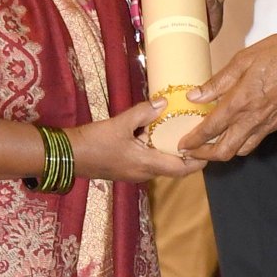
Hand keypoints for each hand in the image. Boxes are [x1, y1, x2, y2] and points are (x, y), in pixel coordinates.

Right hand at [68, 101, 203, 181]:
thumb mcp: (120, 123)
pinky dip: (157, 150)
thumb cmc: (94, 142)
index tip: (208, 148)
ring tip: (181, 132)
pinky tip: (156, 133)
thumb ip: (143, 112)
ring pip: (161, 164)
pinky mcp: (126, 169)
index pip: (181, 169)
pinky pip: (149, 161)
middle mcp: (144, 173)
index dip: (197, 161)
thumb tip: (164, 102)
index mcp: (146, 164)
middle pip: (174, 168)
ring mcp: (135, 173)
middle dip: (187, 155)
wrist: (69, 155)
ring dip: (171, 152)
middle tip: (198, 136)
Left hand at [179, 32, 276, 157]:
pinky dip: (240, 144)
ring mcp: (266, 124)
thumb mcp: (242, 60)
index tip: (182, 144)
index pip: (210, 129)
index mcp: (240, 102)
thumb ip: (217, 82)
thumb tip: (195, 96)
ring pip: (241, 150)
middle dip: (205, 156)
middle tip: (192, 152)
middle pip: (224, 151)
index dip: (193, 140)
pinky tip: (234, 134)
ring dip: (223, 152)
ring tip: (210, 145)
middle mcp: (252, 119)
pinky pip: (255, 142)